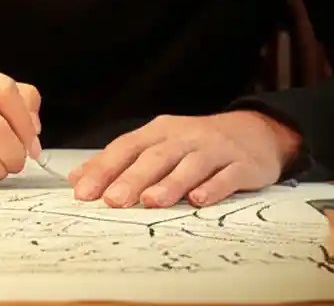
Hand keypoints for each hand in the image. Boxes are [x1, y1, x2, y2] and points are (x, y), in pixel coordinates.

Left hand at [66, 110, 302, 208]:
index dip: (104, 168)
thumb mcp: (158, 144)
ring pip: (189, 165)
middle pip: (155, 156)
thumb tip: (78, 177)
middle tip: (113, 201)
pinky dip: (213, 187)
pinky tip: (198, 200)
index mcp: (160, 131)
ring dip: (170, 183)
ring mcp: (215, 150)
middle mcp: (185, 137)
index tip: (83, 192)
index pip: (127, 147)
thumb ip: (120, 161)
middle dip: (133, 179)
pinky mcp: (242, 165)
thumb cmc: (197, 143)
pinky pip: (226, 176)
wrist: (256, 132)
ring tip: (151, 202)